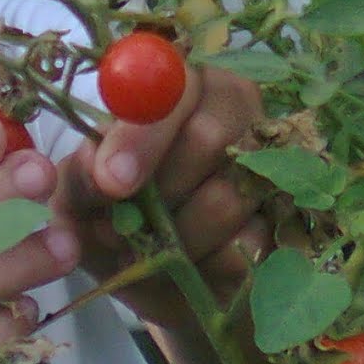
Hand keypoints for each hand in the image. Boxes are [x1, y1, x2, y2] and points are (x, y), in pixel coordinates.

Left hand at [53, 62, 269, 329]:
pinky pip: (247, 246)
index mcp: (177, 85)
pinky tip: (186, 269)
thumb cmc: (107, 218)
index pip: (170, 86)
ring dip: (176, 239)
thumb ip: (82, 178)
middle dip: (158, 193)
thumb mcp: (78, 197)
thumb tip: (105, 176)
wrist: (150, 278)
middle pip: (206, 138)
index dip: (141, 135)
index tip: (112, 181)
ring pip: (226, 198)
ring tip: (147, 251)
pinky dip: (204, 267)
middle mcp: (232, 106)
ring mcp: (268, 160)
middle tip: (122, 229)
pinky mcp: (284, 220)